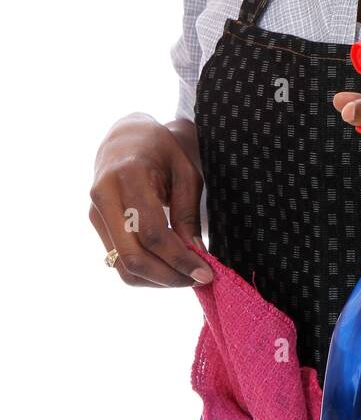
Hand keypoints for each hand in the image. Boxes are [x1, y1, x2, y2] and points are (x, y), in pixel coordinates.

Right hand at [89, 112, 211, 287]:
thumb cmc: (161, 151)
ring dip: (157, 280)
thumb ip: (187, 213)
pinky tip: (169, 267)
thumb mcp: (185, 171)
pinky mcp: (96, 225)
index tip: (206, 273)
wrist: (124, 138)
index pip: (152, 233)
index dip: (179, 259)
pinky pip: (119, 262)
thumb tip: (195, 254)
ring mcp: (95, 213)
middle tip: (198, 279)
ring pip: (123, 267)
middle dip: (168, 277)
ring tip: (186, 274)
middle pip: (133, 257)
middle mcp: (104, 197)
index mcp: (128, 176)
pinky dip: (146, 273)